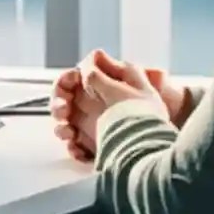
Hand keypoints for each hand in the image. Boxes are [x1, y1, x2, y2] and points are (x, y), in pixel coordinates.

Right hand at [52, 50, 173, 160]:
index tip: (66, 88)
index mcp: (106, 87)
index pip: (76, 78)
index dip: (66, 81)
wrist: (154, 146)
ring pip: (67, 125)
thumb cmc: (144, 114)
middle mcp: (100, 106)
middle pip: (67, 101)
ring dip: (63, 127)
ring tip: (69, 133)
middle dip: (59, 105)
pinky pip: (77, 147)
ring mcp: (99, 127)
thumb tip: (86, 64)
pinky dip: (74, 148)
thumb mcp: (120, 89)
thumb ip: (98, 75)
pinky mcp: (99, 147)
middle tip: (63, 112)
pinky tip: (79, 150)